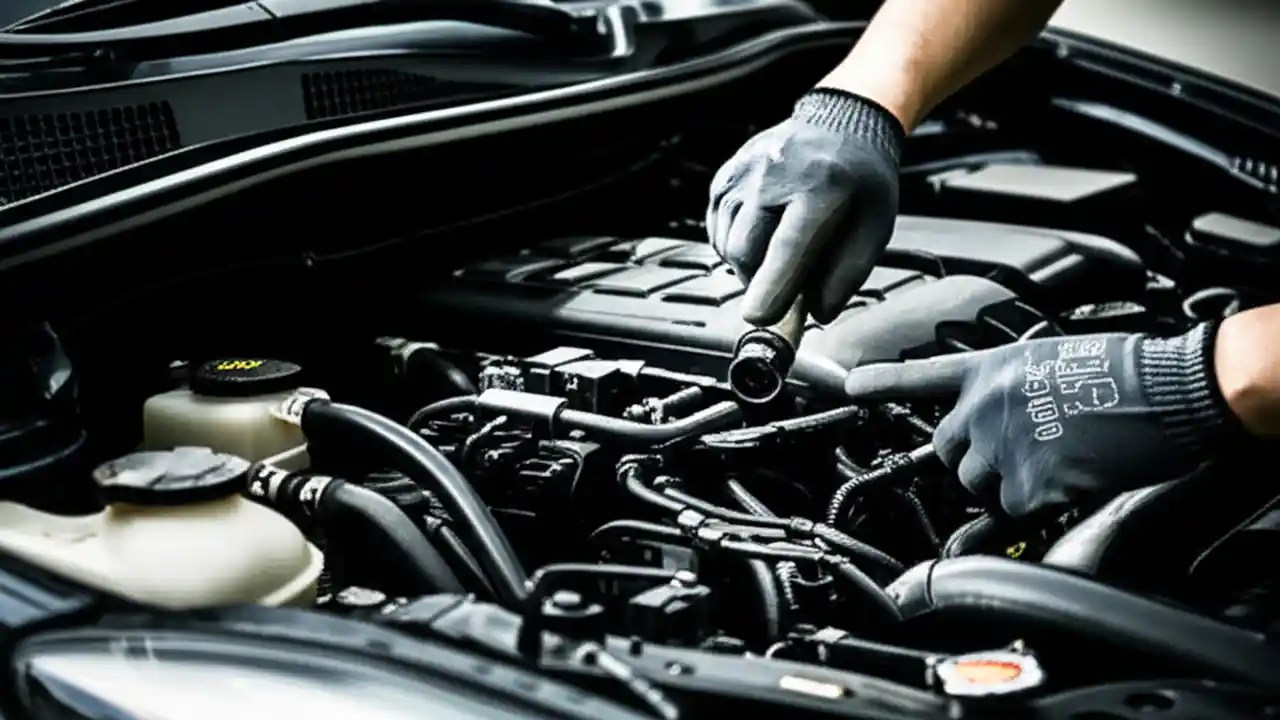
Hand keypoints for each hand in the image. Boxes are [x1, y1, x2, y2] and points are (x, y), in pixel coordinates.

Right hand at [706, 89, 904, 325]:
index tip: (760, 317)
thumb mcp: (875, 227)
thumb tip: (817, 313)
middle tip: (785, 285)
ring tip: (778, 252)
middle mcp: (776, 173)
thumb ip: (847, 275)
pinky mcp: (726, 175)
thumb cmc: (861, 179)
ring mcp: (745, 171)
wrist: (842, 124)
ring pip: (727, 242)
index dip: (772, 286)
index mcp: (822, 186)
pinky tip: (761, 235)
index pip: (789, 245)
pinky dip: (735, 244)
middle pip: (747, 249)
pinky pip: (718, 227)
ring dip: (748, 263)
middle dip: (760, 281)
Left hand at [842, 324, 1234, 516]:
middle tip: (1021, 452)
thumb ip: (1010, 393)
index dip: (881, 383)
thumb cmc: (1126, 374)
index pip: (923, 376)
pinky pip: (1012, 512)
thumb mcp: (1051, 364)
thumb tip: (998, 424)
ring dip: (1005, 486)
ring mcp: (1001, 444)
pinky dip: (1038, 505)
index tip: (848, 387)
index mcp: (992, 368)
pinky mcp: (1027, 482)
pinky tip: (1069, 477)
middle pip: (948, 451)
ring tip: (1053, 460)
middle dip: (975, 460)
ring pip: (976, 486)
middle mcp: (984, 405)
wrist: (1170, 387)